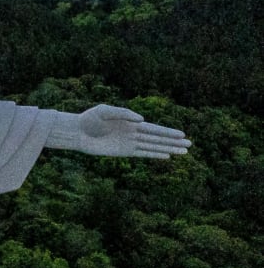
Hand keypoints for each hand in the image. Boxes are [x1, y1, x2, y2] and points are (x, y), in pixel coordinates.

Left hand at [75, 104, 190, 157]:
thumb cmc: (89, 119)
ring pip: (153, 147)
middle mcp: (133, 133)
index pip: (154, 128)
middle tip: (190, 145)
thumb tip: (142, 120)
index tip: (183, 134)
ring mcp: (129, 143)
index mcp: (130, 122)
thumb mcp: (104, 111)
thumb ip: (123, 113)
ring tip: (184, 152)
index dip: (169, 132)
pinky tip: (166, 156)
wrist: (77, 132)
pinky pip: (143, 154)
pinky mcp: (123, 152)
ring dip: (168, 149)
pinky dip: (154, 155)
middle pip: (158, 138)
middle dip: (174, 142)